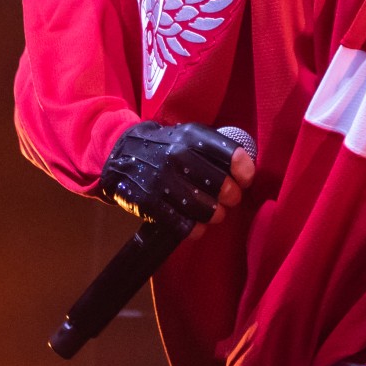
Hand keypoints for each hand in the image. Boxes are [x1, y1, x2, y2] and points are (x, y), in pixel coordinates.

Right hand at [100, 121, 253, 237]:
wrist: (119, 151)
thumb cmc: (165, 146)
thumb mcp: (188, 135)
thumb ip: (215, 150)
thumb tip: (246, 170)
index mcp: (191, 136)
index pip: (231, 154)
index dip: (245, 172)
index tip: (245, 180)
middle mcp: (177, 155)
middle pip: (222, 186)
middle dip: (232, 197)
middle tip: (229, 199)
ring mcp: (161, 179)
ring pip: (205, 209)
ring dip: (215, 214)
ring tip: (215, 213)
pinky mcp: (148, 202)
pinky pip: (181, 225)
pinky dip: (194, 229)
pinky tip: (197, 226)